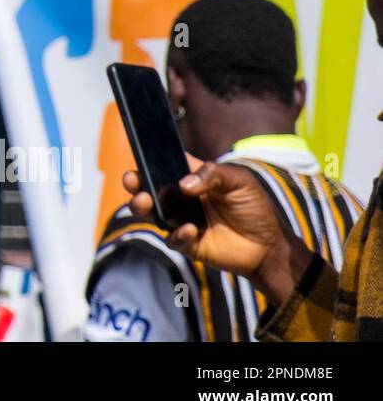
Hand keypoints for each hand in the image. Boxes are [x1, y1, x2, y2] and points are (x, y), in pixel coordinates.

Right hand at [123, 160, 307, 302]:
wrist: (268, 246)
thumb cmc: (253, 207)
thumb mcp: (239, 181)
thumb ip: (213, 174)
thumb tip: (183, 185)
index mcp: (192, 178)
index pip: (165, 164)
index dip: (150, 159)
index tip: (139, 154)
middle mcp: (181, 198)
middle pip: (148, 187)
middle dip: (134, 183)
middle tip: (131, 180)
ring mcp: (181, 220)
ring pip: (151, 213)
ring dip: (142, 206)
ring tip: (144, 202)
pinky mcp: (187, 243)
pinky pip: (172, 239)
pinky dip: (177, 234)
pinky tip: (191, 230)